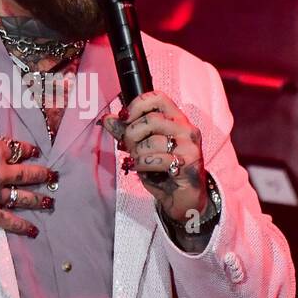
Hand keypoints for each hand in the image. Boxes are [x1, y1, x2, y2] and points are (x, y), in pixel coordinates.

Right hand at [0, 99, 55, 237]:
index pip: (15, 148)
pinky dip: (21, 226)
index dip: (27, 149)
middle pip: (26, 174)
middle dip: (41, 174)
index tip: (35, 150)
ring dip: (37, 199)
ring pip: (22, 197)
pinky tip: (33, 231)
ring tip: (49, 201)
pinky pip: (8, 220)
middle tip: (54, 175)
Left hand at [100, 89, 206, 223]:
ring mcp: (189, 146)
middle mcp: (186, 129)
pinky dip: (142, 164)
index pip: (158, 98)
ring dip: (136, 153)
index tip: (125, 118)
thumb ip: (126, 133)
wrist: (183, 199)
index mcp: (176, 120)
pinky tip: (140, 169)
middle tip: (127, 147)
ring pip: (152, 141)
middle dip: (132, 134)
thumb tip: (107, 119)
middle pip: (151, 120)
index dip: (137, 105)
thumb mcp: (141, 149)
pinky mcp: (188, 163)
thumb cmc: (163, 172)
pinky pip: (157, 159)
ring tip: (135, 161)